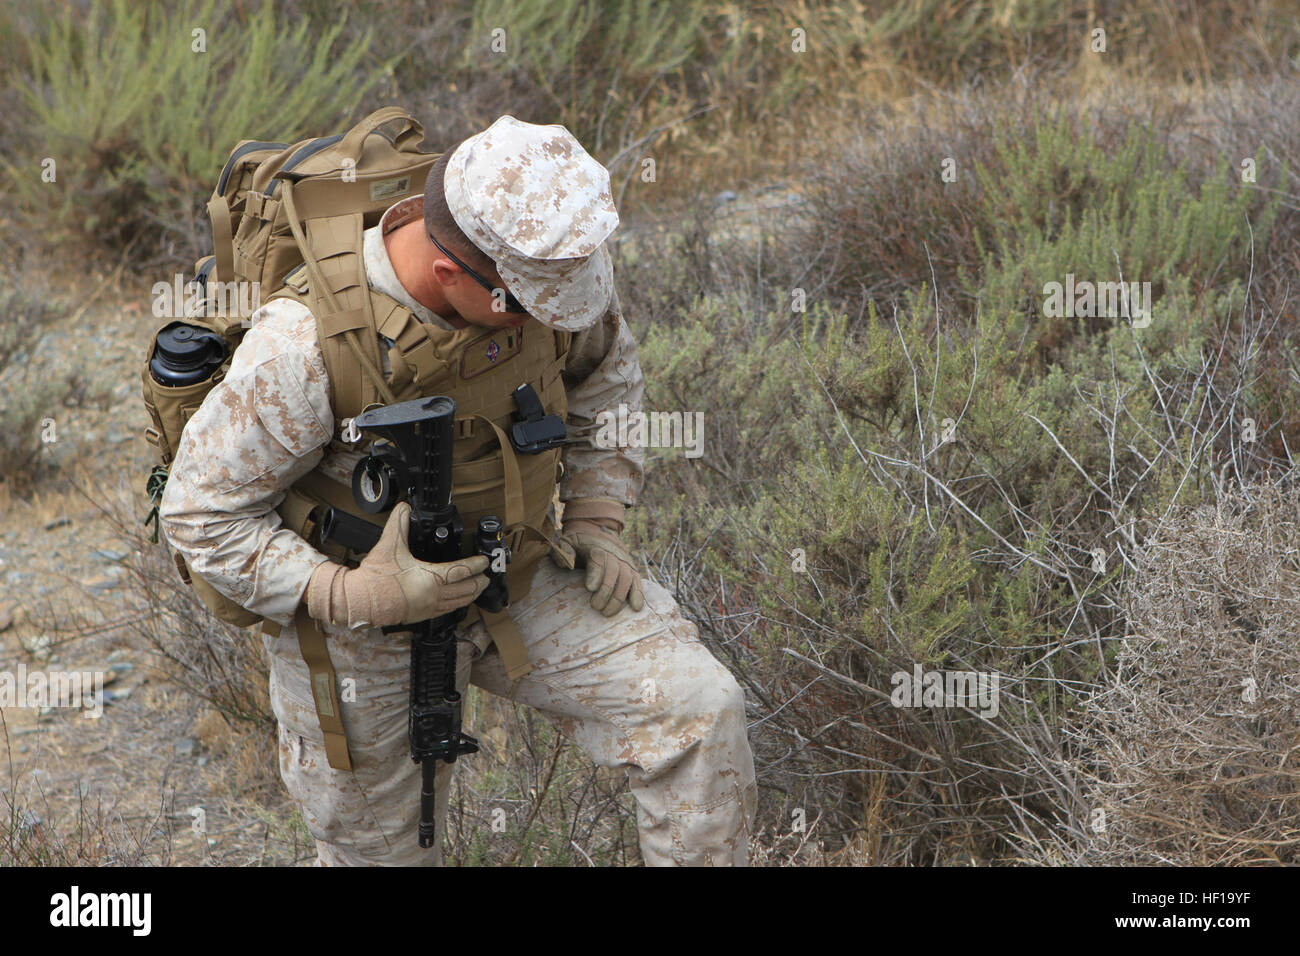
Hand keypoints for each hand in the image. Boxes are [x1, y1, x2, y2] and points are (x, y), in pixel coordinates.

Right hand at [307, 502, 488, 628]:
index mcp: (430, 578)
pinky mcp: (422, 616)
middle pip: (466, 590)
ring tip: (479, 588)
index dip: (476, 565)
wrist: (361, 600)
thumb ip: (399, 523)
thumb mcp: (389, 545)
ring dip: (471, 594)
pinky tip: (459, 601)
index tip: (485, 561)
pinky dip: (458, 604)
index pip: (462, 571)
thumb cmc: (375, 577)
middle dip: (479, 582)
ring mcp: (429, 608)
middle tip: (487, 576)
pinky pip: (447, 610)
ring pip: (459, 602)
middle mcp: (434, 596)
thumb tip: (404, 507)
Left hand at [560, 519, 644, 616]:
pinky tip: (636, 608)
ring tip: (607, 613)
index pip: (598, 561)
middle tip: (595, 606)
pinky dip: (638, 595)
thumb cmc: (580, 543)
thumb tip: (567, 563)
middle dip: (605, 592)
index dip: (596, 574)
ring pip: (626, 580)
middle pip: (614, 573)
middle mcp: (614, 555)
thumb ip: (564, 550)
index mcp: (596, 548)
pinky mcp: (633, 571)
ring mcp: (625, 563)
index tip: (590, 588)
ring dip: (618, 598)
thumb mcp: (568, 541)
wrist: (599, 533)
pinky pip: (637, 582)